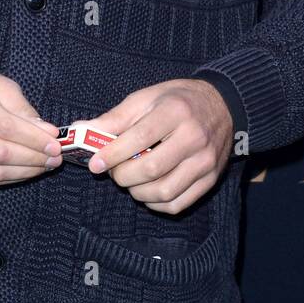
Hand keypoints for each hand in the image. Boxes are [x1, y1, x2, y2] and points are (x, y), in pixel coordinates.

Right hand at [0, 62, 63, 183]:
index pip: (4, 127)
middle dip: (33, 158)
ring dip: (24, 171)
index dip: (32, 138)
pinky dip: (9, 177)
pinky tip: (26, 170)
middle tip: (55, 157)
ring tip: (45, 165)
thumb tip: (46, 133)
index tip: (54, 142)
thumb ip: (22, 109)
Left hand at [87, 79, 233, 212]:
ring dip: (137, 192)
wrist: (222, 106)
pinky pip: (178, 204)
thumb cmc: (177, 101)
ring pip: (164, 191)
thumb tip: (80, 129)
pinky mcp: (210, 180)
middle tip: (113, 171)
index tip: (95, 163)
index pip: (140, 138)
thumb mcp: (146, 98)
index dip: (113, 154)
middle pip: (151, 169)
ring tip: (130, 180)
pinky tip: (147, 191)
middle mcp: (194, 137)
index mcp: (176, 111)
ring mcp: (205, 161)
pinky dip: (155, 204)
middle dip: (123, 175)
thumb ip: (114, 118)